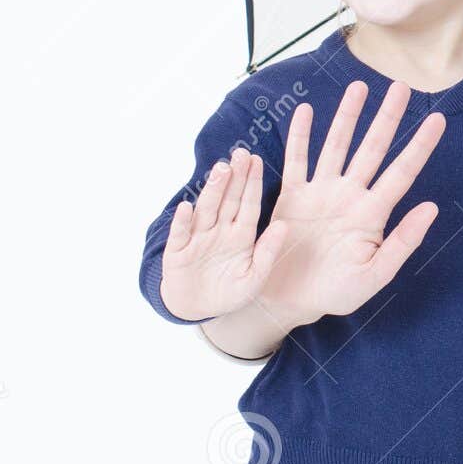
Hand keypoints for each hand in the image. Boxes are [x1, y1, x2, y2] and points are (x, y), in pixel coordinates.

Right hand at [160, 148, 288, 320]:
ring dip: (212, 191)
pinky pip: (181, 234)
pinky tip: (187, 207)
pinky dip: (183, 222)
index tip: (257, 160)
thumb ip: (268, 252)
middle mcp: (220, 230)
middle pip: (228, 200)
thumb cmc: (230, 292)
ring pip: (206, 210)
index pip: (249, 204)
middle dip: (234, 178)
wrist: (198, 310)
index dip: (253, 183)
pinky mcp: (178, 252)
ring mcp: (198, 238)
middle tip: (240, 154)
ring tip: (220, 170)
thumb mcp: (254, 277)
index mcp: (241, 234)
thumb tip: (284, 226)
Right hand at [257, 80, 446, 326]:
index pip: (402, 172)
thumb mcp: (373, 276)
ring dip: (346, 117)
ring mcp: (321, 193)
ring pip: (336, 146)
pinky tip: (305, 111)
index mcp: (372, 214)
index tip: (438, 119)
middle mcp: (350, 196)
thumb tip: (432, 208)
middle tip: (401, 86)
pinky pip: (297, 160)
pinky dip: (299, 136)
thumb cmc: (333, 293)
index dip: (420, 146)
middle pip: (372, 148)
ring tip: (358, 87)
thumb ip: (402, 242)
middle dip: (386, 118)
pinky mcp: (293, 196)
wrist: (287, 301)